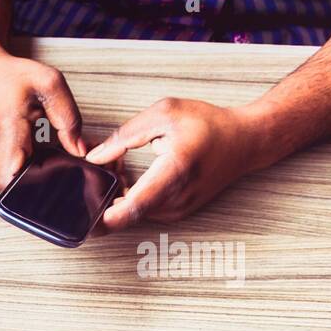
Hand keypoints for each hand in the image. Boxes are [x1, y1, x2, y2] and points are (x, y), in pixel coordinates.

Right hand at [0, 48, 88, 189]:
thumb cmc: (8, 75)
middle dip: (42, 179)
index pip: (8, 181)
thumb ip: (68, 118)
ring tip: (42, 145)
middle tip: (57, 157)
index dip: (29, 189)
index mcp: (6, 131)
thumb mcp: (49, 84)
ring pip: (15, 178)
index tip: (49, 180)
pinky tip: (33, 144)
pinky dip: (25, 162)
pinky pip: (11, 169)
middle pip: (18, 184)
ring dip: (33, 170)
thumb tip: (79, 150)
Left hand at [86, 98, 257, 228]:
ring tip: (120, 166)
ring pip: (131, 212)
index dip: (104, 217)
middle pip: (124, 211)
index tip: (85, 216)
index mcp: (174, 171)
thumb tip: (94, 157)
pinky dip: (131, 197)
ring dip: (117, 195)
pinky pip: (143, 211)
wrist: (245, 142)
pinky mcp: (175, 213)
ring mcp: (176, 210)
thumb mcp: (165, 114)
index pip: (134, 206)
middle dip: (105, 194)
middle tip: (106, 167)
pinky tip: (133, 176)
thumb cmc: (210, 125)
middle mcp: (176, 198)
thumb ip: (125, 135)